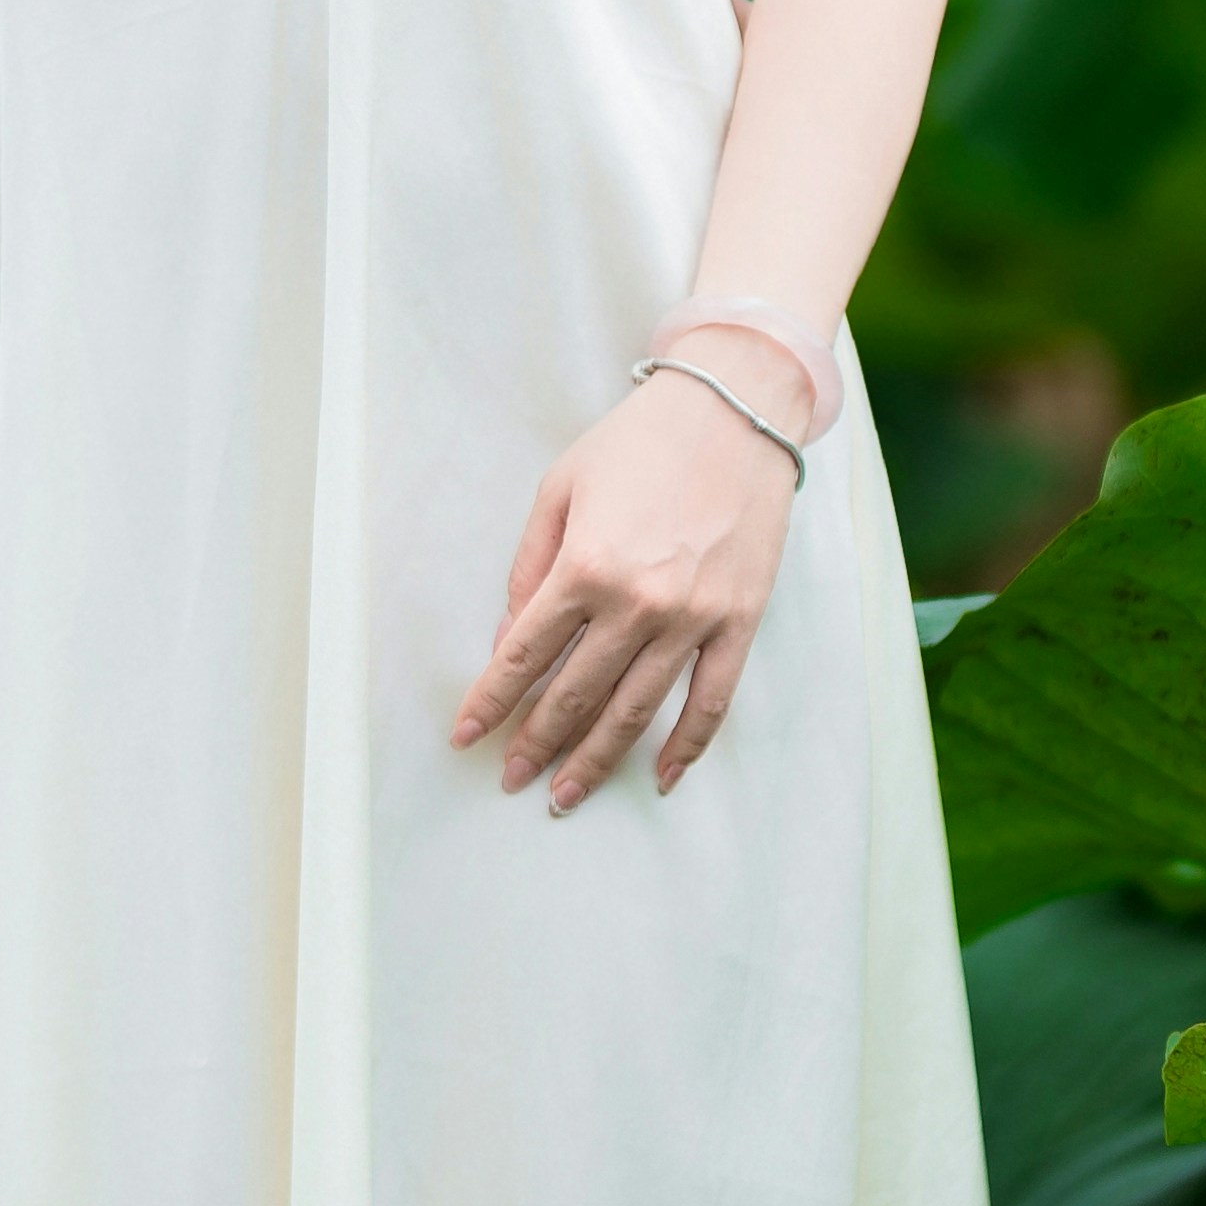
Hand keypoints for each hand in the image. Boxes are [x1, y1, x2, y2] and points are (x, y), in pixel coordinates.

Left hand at [450, 362, 803, 815]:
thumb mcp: (561, 488)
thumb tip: (506, 638)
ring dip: (595, 760)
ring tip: (565, 795)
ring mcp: (693, 619)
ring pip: (635, 712)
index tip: (466, 737)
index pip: (522, 655)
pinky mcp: (740, 623)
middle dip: (535, 743)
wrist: (737, 409)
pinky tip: (657, 776)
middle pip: (574, 695)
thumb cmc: (640, 442)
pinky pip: (710, 703)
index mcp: (585, 566)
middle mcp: (637, 603)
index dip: (489, 702)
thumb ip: (529, 567)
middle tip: (511, 778)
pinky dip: (685, 747)